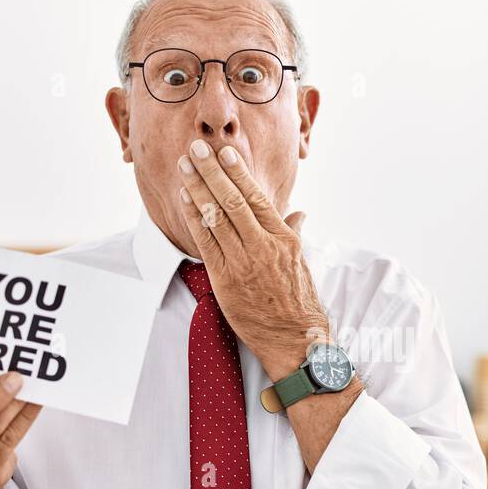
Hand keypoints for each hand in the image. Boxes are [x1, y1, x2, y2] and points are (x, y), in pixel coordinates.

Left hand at [175, 139, 329, 379]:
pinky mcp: (226, 280)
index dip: (237, 172)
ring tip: (184, 166)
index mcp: (283, 238)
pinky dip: (194, 218)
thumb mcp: (302, 263)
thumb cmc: (300, 303)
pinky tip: (184, 201)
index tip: (224, 152)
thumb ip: (294, 234)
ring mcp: (243, 262)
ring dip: (197, 188)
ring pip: (216, 217)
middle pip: (232, 200)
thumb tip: (298, 214)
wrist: (295, 340)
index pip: (256, 197)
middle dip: (211, 171)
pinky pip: (206, 242)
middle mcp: (263, 246)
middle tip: (195, 148)